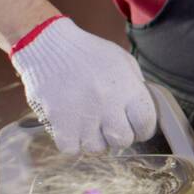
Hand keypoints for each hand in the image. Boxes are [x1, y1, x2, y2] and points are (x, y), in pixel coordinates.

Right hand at [10, 16, 157, 152]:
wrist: (47, 45)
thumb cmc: (87, 52)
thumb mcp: (122, 61)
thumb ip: (136, 87)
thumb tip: (143, 111)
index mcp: (127, 88)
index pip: (146, 125)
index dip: (142, 129)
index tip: (135, 127)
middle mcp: (107, 103)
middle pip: (122, 140)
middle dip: (118, 135)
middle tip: (110, 125)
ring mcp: (83, 114)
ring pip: (96, 148)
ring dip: (94, 139)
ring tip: (89, 123)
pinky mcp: (59, 121)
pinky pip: (71, 148)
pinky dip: (72, 142)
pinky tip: (72, 127)